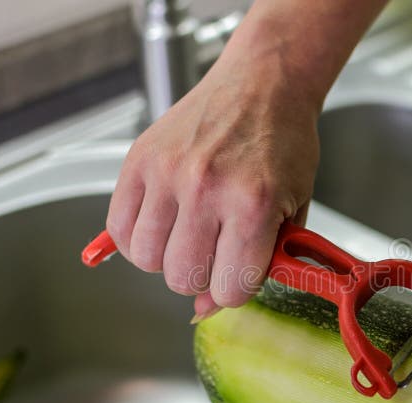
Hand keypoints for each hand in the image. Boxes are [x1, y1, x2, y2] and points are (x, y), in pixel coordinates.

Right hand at [106, 51, 319, 320]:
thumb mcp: (292, 208)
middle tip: (214, 251)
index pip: (229, 289)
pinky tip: (161, 223)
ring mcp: (168, 173)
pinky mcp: (139, 160)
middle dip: (201, 277)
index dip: (235, 289)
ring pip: (146, 260)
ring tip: (187, 235)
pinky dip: (136, 238)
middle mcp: (207, 189)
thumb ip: (260, 263)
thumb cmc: (283, 145)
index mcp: (253, 205)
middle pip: (182, 279)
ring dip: (166, 259)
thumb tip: (206, 309)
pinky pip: (119, 228)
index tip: (239, 272)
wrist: (262, 85)